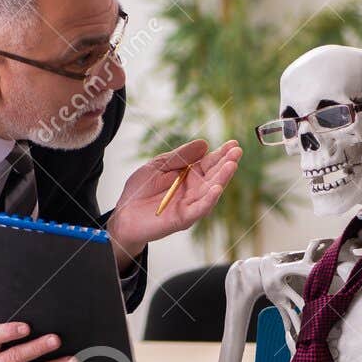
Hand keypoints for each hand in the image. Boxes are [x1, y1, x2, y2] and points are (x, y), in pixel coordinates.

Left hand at [106, 139, 240, 266]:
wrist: (125, 214)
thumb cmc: (141, 190)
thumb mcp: (159, 165)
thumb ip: (180, 156)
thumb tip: (204, 144)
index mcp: (189, 176)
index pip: (209, 163)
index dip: (221, 154)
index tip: (233, 143)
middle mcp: (194, 190)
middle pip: (214, 176)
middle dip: (226, 163)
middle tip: (237, 151)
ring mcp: (190, 205)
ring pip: (210, 192)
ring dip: (222, 179)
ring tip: (231, 165)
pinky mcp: (183, 218)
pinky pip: (198, 209)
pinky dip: (208, 200)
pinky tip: (217, 189)